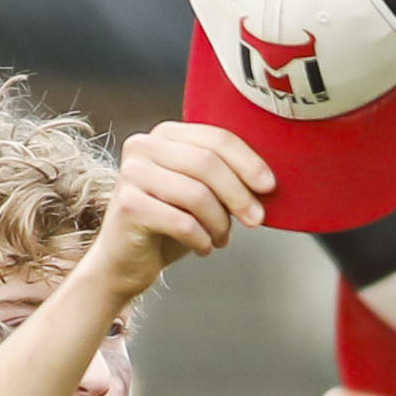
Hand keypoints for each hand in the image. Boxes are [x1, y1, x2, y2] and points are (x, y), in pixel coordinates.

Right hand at [102, 123, 273, 286]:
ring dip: (219, 223)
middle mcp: (144, 147)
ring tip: (220, 238)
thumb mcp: (199, 192)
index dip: (248, 162)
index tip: (269, 187)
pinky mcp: (129, 206)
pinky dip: (201, 240)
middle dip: (239, 195)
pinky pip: (182, 223)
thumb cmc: (168, 224)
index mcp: (165, 135)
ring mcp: (132, 174)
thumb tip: (268, 182)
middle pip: (208, 163)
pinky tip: (203, 247)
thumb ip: (223, 177)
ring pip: (197, 194)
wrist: (126, 260)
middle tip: (256, 220)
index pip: (216, 138)